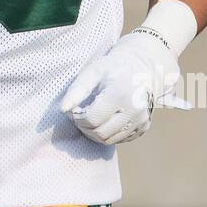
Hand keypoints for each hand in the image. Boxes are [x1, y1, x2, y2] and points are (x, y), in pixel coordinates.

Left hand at [59, 30, 180, 145]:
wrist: (142, 67)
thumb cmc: (112, 68)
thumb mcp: (92, 72)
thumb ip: (76, 90)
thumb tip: (63, 110)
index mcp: (120, 94)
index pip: (91, 120)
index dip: (77, 118)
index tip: (74, 110)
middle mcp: (134, 110)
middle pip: (100, 133)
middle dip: (84, 128)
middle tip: (79, 116)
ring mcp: (141, 120)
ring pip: (109, 140)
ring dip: (95, 133)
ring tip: (90, 118)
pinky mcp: (143, 127)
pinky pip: (120, 139)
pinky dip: (108, 134)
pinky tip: (104, 120)